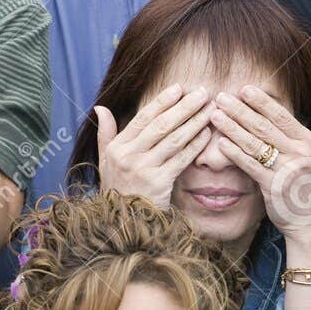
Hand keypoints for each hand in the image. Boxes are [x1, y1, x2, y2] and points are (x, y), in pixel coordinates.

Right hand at [94, 85, 211, 206]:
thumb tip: (100, 108)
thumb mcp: (105, 161)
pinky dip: (195, 145)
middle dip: (184, 107)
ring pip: (174, 140)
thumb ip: (105, 134)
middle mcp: (129, 156)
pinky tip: (206, 133)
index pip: (142, 118)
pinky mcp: (160, 183)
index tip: (179, 89)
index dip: (162, 102)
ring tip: (210, 109)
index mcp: (117, 147)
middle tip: (202, 92)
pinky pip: (181, 159)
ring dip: (194, 122)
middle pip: (161, 125)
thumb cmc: (117, 188)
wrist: (123, 221)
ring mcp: (144, 170)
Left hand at [209, 87, 310, 240]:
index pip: (282, 117)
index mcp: (308, 142)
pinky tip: (221, 143)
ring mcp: (286, 171)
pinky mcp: (272, 187)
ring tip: (216, 115)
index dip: (262, 102)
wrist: (309, 220)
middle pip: (264, 127)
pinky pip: (250, 166)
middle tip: (221, 96)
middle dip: (240, 110)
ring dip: (232, 128)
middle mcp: (299, 154)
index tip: (244, 89)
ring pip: (254, 144)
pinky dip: (235, 153)